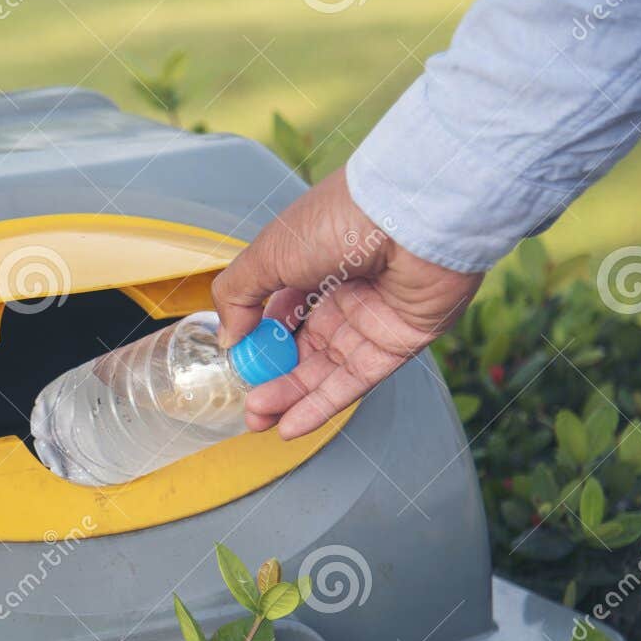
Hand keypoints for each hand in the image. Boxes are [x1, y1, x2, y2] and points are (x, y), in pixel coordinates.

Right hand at [211, 167, 483, 439]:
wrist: (412, 215)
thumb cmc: (340, 219)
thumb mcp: (267, 253)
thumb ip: (238, 297)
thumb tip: (228, 340)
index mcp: (310, 264)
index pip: (280, 314)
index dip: (258, 343)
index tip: (239, 367)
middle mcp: (341, 292)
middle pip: (302, 348)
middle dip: (272, 380)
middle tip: (249, 409)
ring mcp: (370, 319)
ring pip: (324, 369)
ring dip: (291, 396)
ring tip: (260, 419)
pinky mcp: (398, 342)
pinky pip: (356, 380)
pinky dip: (323, 405)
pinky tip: (292, 425)